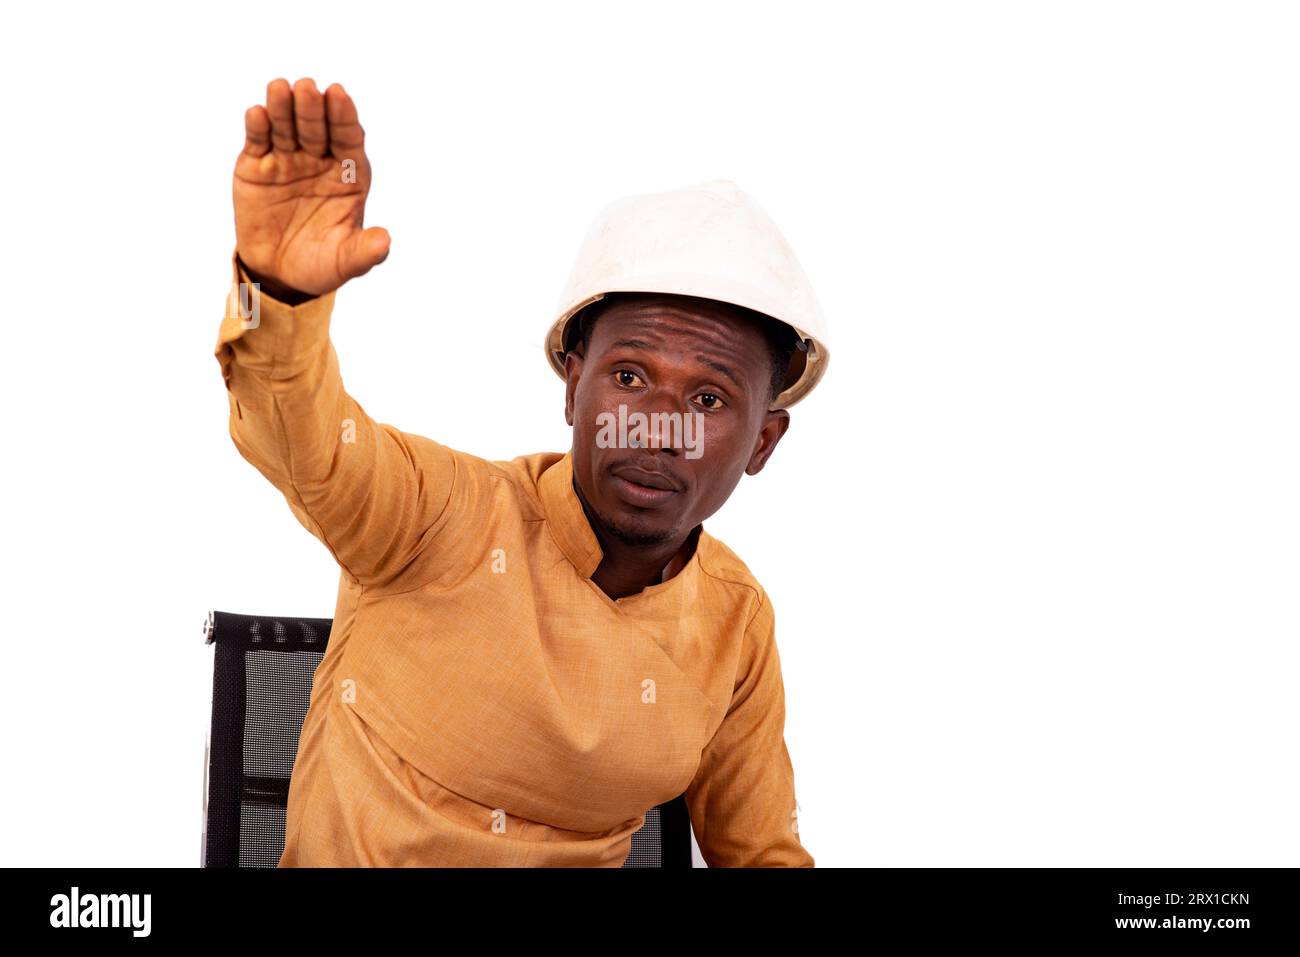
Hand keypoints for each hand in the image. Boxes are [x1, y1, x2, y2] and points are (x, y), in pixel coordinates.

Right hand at [233, 78, 389, 298]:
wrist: (278, 274)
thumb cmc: (320, 264)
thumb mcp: (345, 263)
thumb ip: (364, 251)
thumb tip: (385, 241)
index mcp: (348, 175)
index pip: (349, 139)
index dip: (344, 117)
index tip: (339, 95)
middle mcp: (320, 160)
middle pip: (318, 127)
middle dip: (313, 108)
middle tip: (307, 87)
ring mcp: (287, 159)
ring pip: (286, 126)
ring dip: (283, 106)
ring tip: (280, 88)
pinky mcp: (257, 164)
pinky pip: (258, 140)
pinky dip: (257, 126)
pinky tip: (257, 114)